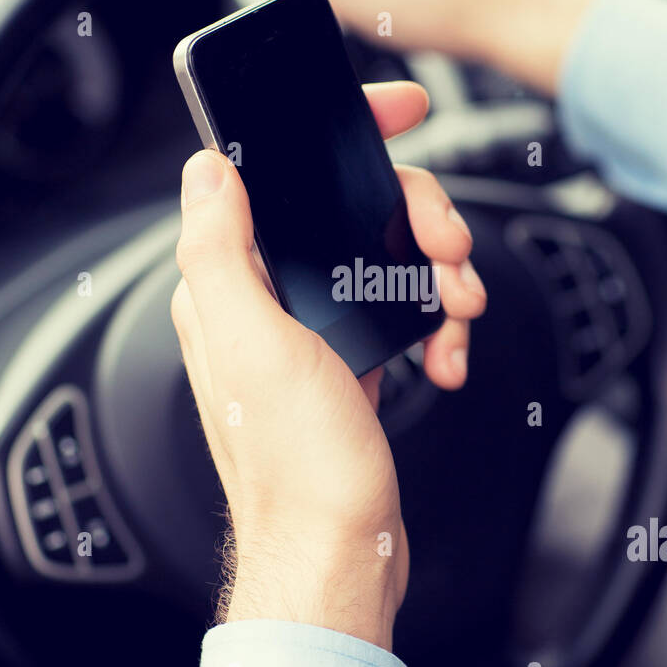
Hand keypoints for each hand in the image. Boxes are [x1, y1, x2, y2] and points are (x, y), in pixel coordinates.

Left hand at [171, 80, 484, 650]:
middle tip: (451, 247)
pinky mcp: (350, 364)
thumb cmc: (298, 467)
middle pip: (352, 212)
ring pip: (386, 259)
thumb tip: (206, 167)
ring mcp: (312, 334)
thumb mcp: (254, 345)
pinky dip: (436, 327)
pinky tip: (447, 356)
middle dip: (416, 217)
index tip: (398, 112)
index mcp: (231, 286)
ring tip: (460, 309)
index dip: (340, 133)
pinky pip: (401, 314)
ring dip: (437, 273)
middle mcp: (266, 302)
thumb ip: (219, 249)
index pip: (276, 175)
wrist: (342, 554)